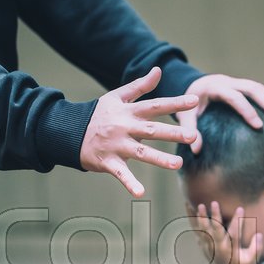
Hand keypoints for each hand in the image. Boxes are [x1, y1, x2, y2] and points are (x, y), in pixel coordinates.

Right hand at [80, 67, 198, 196]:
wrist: (68, 131)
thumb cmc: (98, 114)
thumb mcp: (117, 97)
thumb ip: (140, 86)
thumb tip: (158, 70)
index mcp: (129, 112)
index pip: (155, 105)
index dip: (174, 103)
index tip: (194, 101)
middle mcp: (125, 128)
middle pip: (152, 130)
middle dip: (173, 133)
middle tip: (193, 136)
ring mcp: (117, 145)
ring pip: (141, 153)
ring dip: (159, 159)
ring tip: (178, 164)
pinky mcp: (108, 162)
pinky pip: (121, 174)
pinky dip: (129, 183)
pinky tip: (140, 192)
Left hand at [178, 74, 263, 152]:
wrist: (192, 86)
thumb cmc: (189, 104)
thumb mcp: (185, 115)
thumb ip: (189, 130)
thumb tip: (196, 150)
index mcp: (215, 87)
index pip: (234, 97)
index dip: (247, 110)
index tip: (258, 126)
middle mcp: (229, 82)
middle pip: (253, 88)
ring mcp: (238, 82)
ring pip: (260, 88)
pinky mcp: (243, 86)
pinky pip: (261, 90)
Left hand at [195, 201, 261, 263]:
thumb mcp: (252, 260)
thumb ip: (257, 248)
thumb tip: (259, 235)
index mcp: (230, 250)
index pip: (235, 233)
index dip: (237, 221)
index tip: (240, 208)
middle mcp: (218, 248)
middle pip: (216, 230)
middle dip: (215, 216)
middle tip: (214, 203)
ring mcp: (209, 247)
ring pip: (203, 230)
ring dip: (201, 217)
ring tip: (199, 204)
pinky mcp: (203, 245)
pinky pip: (196, 231)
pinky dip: (192, 221)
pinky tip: (189, 208)